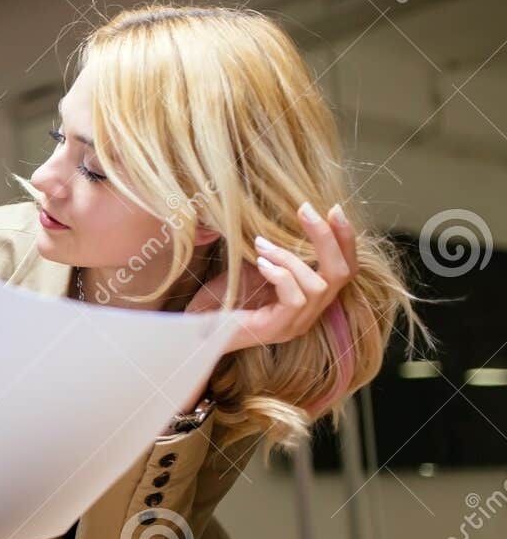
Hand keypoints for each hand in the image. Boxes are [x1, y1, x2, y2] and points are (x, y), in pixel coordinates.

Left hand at [187, 202, 356, 353]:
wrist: (194, 327)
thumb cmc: (221, 298)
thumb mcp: (254, 267)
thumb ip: (275, 251)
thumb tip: (283, 219)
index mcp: (308, 299)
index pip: (344, 269)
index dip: (344, 239)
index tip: (334, 210)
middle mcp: (308, 315)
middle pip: (341, 274)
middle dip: (329, 238)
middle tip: (307, 210)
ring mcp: (294, 325)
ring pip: (317, 285)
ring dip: (291, 258)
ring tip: (262, 244)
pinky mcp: (277, 329)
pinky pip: (295, 299)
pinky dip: (281, 275)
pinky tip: (260, 264)